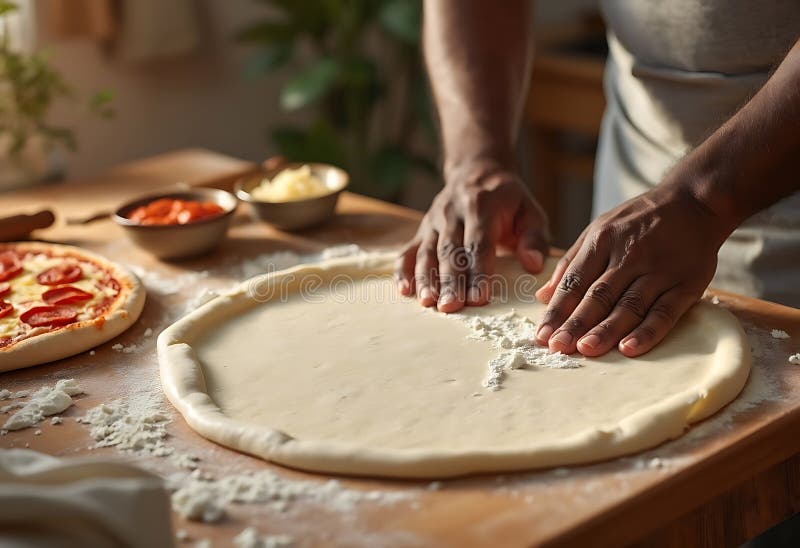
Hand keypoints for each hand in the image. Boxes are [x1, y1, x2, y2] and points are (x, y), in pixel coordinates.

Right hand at [395, 163, 548, 312]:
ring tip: (429, 303)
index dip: (479, 271)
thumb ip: (534, 238)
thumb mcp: (530, 211)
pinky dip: (403, 271)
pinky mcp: (421, 230)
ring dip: (426, 279)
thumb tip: (533, 265)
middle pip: (450, 251)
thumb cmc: (507, 201)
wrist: (476, 172)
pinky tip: (404, 291)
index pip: (479, 243)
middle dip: (450, 281)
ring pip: (427, 252)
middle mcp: (452, 213)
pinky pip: (409, 251)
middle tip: (451, 306)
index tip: (479, 297)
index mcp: (481, 206)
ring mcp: (433, 222)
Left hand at [534, 183, 732, 357]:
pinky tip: (629, 349)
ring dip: (606, 330)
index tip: (542, 335)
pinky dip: (647, 332)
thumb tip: (542, 297)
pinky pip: (665, 312)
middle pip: (598, 296)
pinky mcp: (687, 284)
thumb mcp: (599, 230)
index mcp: (603, 241)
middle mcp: (629, 255)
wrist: (694, 202)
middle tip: (558, 347)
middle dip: (576, 323)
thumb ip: (571, 263)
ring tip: (586, 351)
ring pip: (629, 306)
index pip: (574, 281)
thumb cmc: (638, 221)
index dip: (557, 309)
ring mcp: (659, 270)